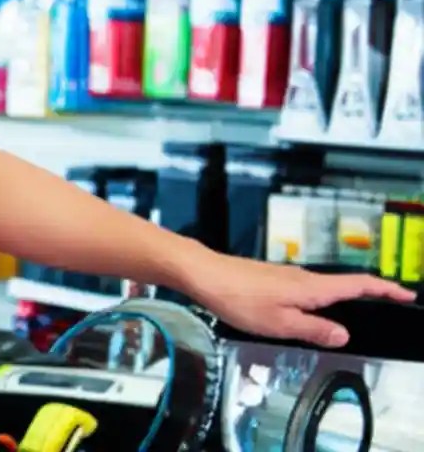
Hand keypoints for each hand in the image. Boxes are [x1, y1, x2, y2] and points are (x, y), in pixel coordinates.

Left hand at [186, 253, 415, 346]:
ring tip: (355, 315)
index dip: (386, 289)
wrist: (203, 274)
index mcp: (312, 288)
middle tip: (389, 305)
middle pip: (345, 286)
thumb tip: (344, 334)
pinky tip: (310, 314)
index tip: (406, 294)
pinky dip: (318, 301)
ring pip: (323, 289)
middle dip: (370, 295)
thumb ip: (313, 330)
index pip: (359, 285)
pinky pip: (305, 291)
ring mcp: (287, 277)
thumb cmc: (238, 297)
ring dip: (342, 300)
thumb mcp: (279, 323)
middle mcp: (303, 278)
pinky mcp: (272, 280)